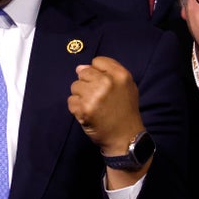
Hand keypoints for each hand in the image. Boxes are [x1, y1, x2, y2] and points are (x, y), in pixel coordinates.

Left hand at [67, 56, 148, 186]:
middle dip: (87, 84)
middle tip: (97, 97)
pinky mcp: (84, 109)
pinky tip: (87, 114)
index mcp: (120, 75)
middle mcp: (107, 82)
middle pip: (83, 73)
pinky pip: (71, 101)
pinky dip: (76, 108)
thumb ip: (108, 72)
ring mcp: (94, 96)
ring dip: (81, 96)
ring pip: (75, 86)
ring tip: (92, 106)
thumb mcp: (127, 86)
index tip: (102, 84)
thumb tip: (80, 67)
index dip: (97, 72)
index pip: (97, 61)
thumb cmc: (126, 110)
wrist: (125, 137)